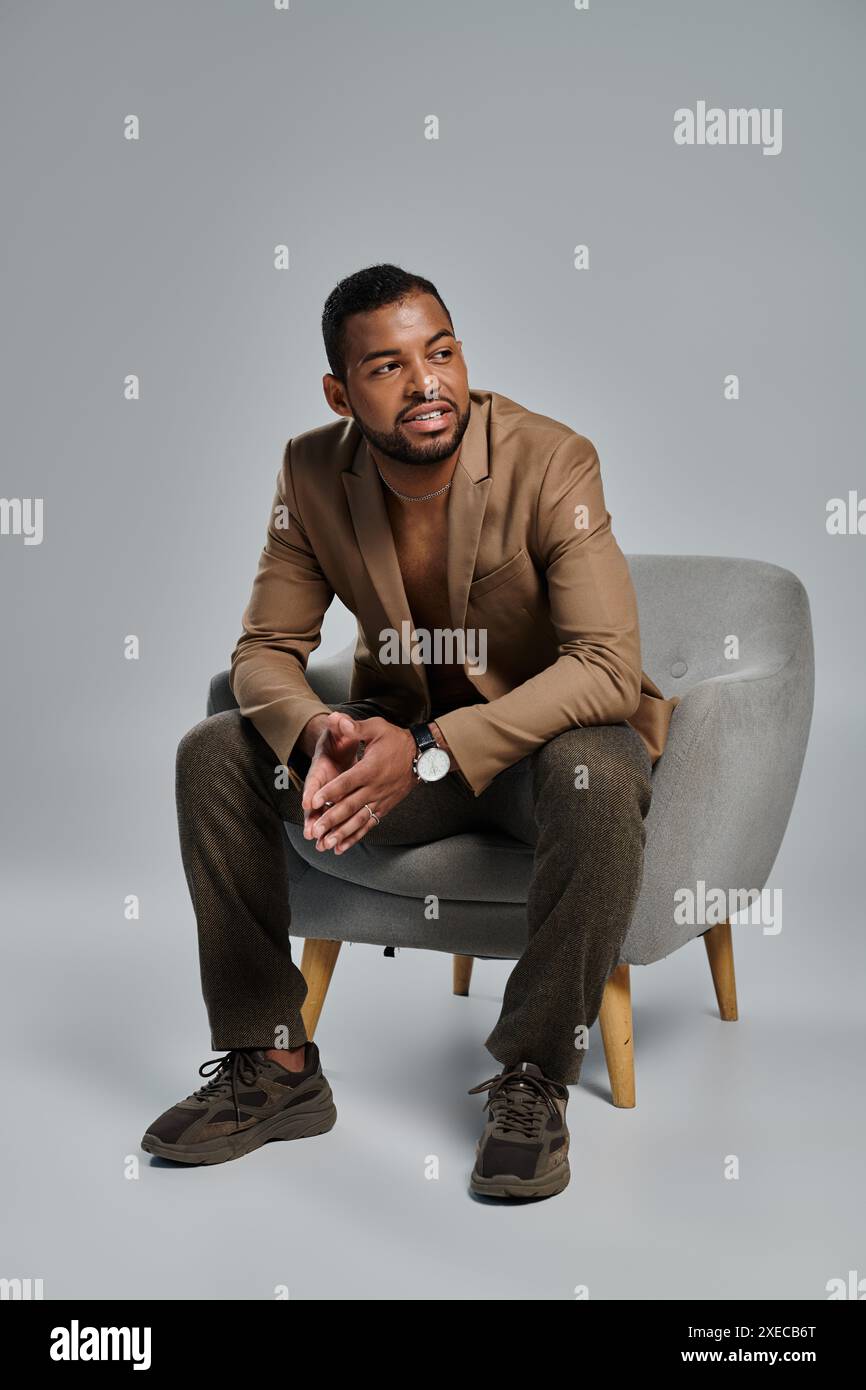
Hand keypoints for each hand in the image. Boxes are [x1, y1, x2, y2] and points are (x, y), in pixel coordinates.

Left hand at [307, 717, 416, 853]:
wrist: (421, 756)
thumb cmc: (395, 740)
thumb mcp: (377, 727)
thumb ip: (356, 727)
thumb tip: (338, 719)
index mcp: (369, 769)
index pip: (346, 783)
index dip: (329, 793)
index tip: (313, 802)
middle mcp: (374, 788)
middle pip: (350, 806)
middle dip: (331, 820)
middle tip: (316, 831)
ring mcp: (380, 800)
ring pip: (358, 820)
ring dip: (342, 833)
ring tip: (326, 844)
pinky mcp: (383, 808)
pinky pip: (368, 825)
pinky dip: (354, 837)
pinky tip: (341, 847)